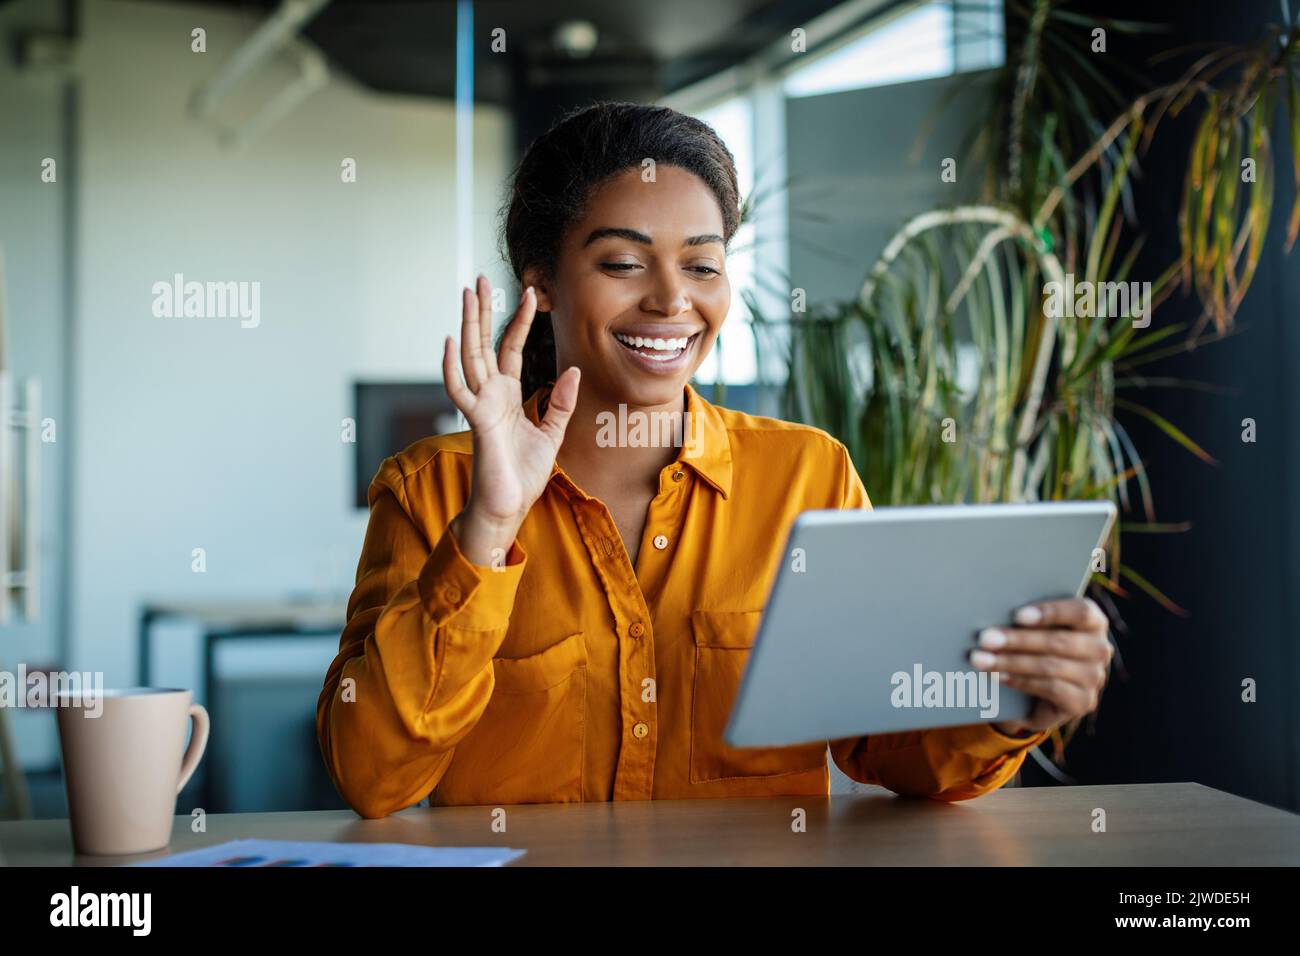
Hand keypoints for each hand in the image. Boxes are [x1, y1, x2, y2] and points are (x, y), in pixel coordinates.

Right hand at [442, 275, 580, 564]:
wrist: (509, 506)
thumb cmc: (523, 474)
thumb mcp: (552, 434)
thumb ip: (560, 403)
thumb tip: (572, 370)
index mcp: (508, 396)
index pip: (512, 349)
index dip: (519, 322)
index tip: (530, 293)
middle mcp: (491, 395)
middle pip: (484, 344)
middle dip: (483, 312)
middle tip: (481, 279)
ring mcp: (481, 406)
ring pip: (471, 357)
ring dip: (468, 326)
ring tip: (467, 295)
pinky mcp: (477, 422)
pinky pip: (460, 391)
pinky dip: (451, 367)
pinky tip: (449, 342)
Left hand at [968, 597, 1112, 735]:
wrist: (1039, 692)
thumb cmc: (1033, 646)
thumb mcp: (1033, 629)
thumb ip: (1025, 618)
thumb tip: (991, 610)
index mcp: (1093, 621)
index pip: (1081, 611)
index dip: (1050, 612)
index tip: (1017, 615)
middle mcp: (1099, 648)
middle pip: (1059, 641)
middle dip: (1017, 639)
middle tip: (984, 638)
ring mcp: (1093, 677)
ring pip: (1050, 666)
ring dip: (1010, 662)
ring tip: (981, 660)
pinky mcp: (1083, 701)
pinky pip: (1050, 688)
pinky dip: (1019, 681)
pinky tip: (997, 677)